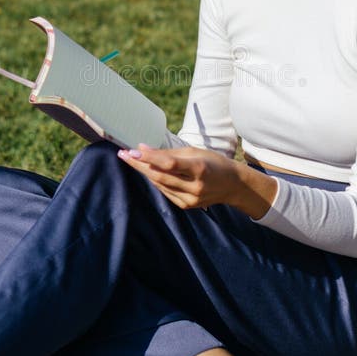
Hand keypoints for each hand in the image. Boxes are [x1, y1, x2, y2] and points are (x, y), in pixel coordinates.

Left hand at [117, 144, 238, 208]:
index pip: (169, 164)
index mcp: (199, 169)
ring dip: (145, 172)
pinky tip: (149, 172)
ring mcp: (190, 199)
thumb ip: (169, 153)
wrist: (233, 185)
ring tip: (132, 160)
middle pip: (160, 176)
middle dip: (139, 165)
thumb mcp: (195, 152)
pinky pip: (165, 192)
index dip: (149, 158)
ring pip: (160, 185)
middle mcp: (195, 187)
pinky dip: (156, 181)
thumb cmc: (213, 163)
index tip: (133, 151)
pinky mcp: (186, 206)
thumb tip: (143, 149)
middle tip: (123, 154)